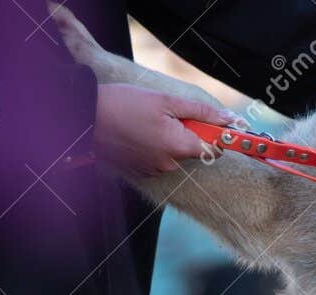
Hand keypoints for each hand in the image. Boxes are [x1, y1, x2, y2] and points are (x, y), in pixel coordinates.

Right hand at [93, 84, 240, 177]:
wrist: (85, 116)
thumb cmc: (124, 103)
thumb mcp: (165, 100)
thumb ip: (201, 111)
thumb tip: (230, 119)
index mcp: (179, 147)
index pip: (214, 150)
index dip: (214, 136)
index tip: (209, 124)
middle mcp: (169, 165)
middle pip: (192, 150)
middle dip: (186, 133)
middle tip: (165, 114)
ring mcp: (153, 171)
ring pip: (174, 156)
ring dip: (168, 140)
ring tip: (145, 122)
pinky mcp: (140, 172)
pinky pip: (157, 160)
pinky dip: (152, 148)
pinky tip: (136, 133)